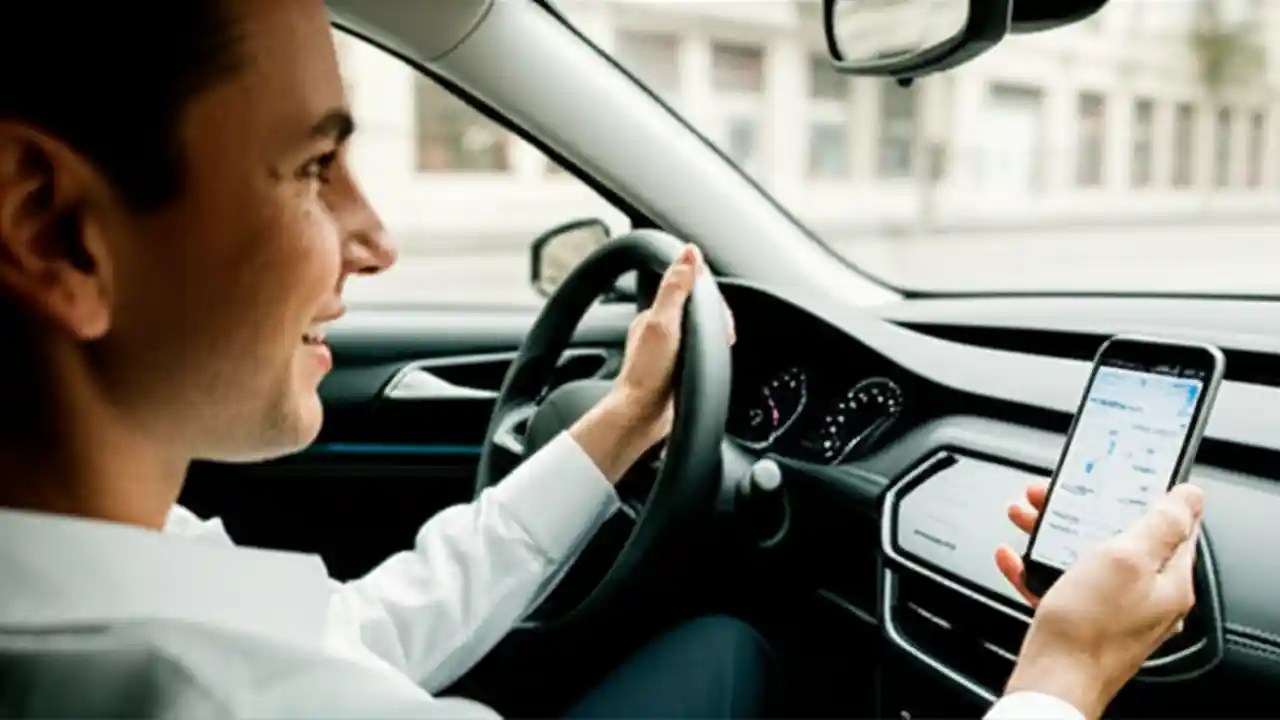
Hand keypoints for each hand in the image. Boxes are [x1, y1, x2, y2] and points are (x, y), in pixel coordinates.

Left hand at [570, 244, 733, 481]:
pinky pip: (696, 350)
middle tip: (726, 331)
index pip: (688, 288)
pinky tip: (709, 360)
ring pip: (697, 329)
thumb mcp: (664, 324)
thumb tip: (689, 251)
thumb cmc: (648, 376)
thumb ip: (676, 288)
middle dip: (715, 313)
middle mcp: (659, 330)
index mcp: (655, 314)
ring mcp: (667, 351)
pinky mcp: (674, 370)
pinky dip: (707, 350)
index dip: (710, 293)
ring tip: (722, 341)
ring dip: (712, 331)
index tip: (723, 313)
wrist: (640, 418)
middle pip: (694, 308)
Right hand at [995, 484, 1204, 719]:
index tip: (1127, 475)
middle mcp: (1146, 598)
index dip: (1150, 494)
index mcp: (1168, 580)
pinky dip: (1037, 567)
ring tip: (1025, 517)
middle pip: (1119, 537)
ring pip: (1085, 557)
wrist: (1052, 682)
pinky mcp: (1084, 624)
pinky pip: (1061, 585)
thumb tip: (1189, 496)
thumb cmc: (1087, 629)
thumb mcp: (1126, 559)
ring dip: (1053, 532)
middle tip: (1054, 493)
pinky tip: (1014, 558)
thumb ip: (1160, 524)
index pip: (1174, 526)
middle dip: (1083, 509)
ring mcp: (1113, 612)